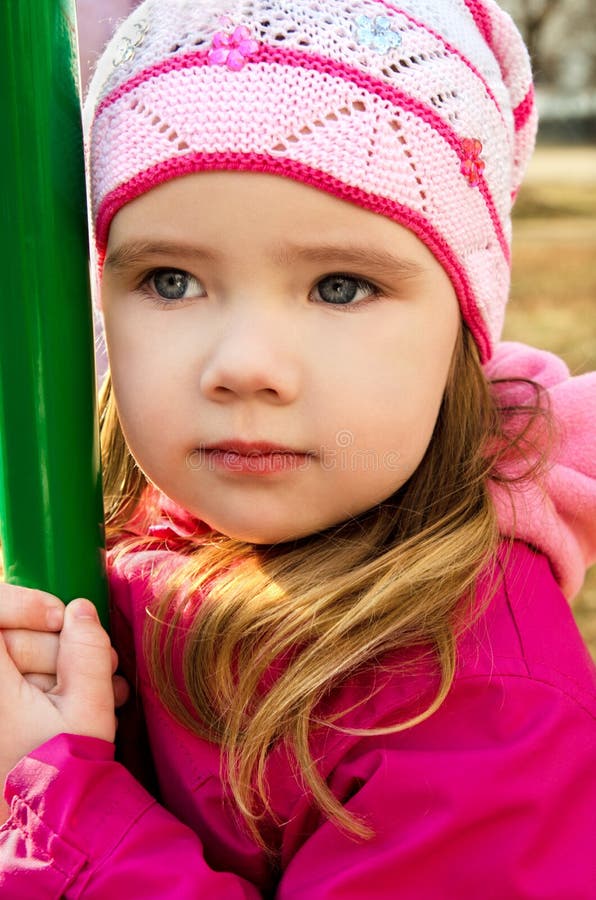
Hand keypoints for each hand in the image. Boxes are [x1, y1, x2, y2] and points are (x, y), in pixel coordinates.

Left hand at [0, 596, 122, 822]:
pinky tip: (92, 700)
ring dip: (68, 667)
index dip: (27, 603)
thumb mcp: (88, 707)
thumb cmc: (64, 770)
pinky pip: (24, 682)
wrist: (53, 827)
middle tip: (106, 665)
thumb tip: (81, 609)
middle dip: (63, 644)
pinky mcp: (7, 715)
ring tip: (107, 691)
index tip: (62, 619)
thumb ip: (87, 650)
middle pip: (13, 635)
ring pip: (23, 659)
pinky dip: (57, 684)